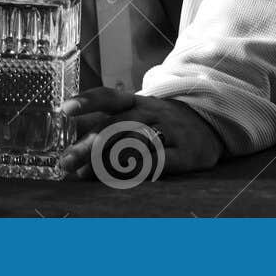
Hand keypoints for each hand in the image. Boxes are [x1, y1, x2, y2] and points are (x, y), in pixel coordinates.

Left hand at [57, 87, 225, 178]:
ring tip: (87, 174)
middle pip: (116, 125)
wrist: (211, 121)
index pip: (108, 97)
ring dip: (108, 160)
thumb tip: (72, 157)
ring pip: (136, 141)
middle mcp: (150, 112)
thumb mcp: (137, 115)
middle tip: (66, 163)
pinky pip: (163, 160)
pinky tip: (127, 178)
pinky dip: (143, 168)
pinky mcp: (187, 152)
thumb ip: (105, 131)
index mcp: (135, 102)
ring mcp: (170, 130)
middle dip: (88, 145)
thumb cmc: (161, 122)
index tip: (64, 109)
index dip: (87, 101)